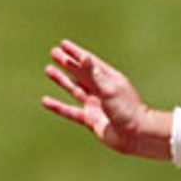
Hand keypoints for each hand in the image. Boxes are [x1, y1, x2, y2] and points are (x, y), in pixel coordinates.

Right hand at [43, 40, 171, 159]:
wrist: (135, 136)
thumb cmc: (127, 110)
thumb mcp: (109, 89)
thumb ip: (94, 74)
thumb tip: (83, 56)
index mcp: (109, 80)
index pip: (90, 62)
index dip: (76, 53)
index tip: (63, 44)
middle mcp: (102, 90)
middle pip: (81, 73)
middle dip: (67, 63)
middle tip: (53, 52)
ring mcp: (95, 104)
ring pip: (74, 89)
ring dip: (62, 79)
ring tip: (48, 69)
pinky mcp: (90, 119)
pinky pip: (70, 111)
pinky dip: (58, 106)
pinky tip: (45, 101)